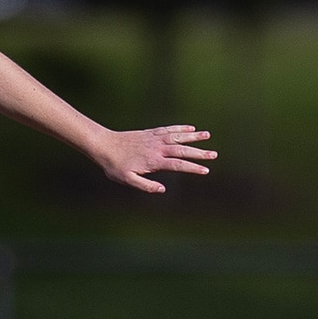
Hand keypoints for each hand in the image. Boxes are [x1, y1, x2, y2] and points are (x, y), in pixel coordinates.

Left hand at [94, 125, 216, 192]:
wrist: (103, 145)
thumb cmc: (114, 165)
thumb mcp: (127, 180)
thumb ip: (145, 185)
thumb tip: (163, 189)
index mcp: (154, 161)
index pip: (178, 165)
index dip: (193, 168)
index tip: (205, 170)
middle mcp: (157, 148)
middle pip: (182, 150)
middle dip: (199, 153)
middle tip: (214, 154)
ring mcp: (155, 139)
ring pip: (178, 137)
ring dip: (194, 136)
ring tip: (208, 135)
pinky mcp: (151, 133)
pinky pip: (169, 129)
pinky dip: (180, 128)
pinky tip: (190, 128)